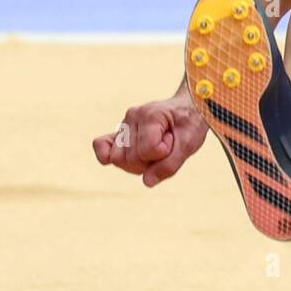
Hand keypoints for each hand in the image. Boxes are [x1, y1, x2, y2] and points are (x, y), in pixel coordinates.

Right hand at [93, 79, 208, 186]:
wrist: (189, 107)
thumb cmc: (190, 124)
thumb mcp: (189, 144)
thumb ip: (169, 165)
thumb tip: (146, 183)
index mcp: (151, 115)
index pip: (147, 151)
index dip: (164, 154)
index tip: (174, 141)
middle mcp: (133, 117)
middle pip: (128, 159)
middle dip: (149, 162)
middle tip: (165, 146)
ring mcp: (124, 123)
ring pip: (117, 159)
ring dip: (137, 163)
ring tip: (154, 148)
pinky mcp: (120, 131)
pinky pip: (100, 145)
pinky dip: (105, 156)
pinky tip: (114, 160)